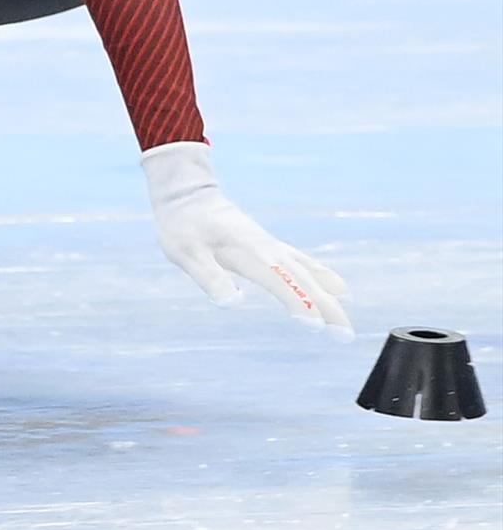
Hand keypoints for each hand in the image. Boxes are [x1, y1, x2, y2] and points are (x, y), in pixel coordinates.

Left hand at [141, 142, 350, 335]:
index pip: (280, 281)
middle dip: (327, 307)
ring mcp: (272, 246)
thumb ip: (209, 276)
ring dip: (329, 295)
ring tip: (347, 319)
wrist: (187, 194)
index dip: (298, 302)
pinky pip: (304, 263)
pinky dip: (323, 277)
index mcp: (249, 252)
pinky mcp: (270, 246)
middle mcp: (268, 249)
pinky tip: (337, 289)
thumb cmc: (182, 225)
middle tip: (346, 335)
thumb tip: (233, 302)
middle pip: (304, 280)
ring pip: (309, 272)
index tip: (316, 325)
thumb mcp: (185, 252)